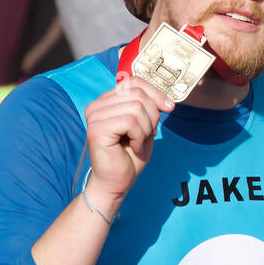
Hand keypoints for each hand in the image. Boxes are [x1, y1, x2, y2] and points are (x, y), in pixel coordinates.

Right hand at [83, 75, 173, 208]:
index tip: (169, 107)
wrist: (117, 183)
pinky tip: (132, 147)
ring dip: (146, 129)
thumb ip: (149, 107)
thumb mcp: (145, 126)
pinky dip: (139, 137)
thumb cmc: (130, 156)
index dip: (155, 92)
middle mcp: (97, 105)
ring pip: (137, 108)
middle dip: (152, 116)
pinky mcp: (96, 129)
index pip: (134, 81)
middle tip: (144, 136)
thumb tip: (166, 99)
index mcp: (106, 101)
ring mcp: (94, 116)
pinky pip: (131, 122)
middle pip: (138, 93)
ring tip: (137, 142)